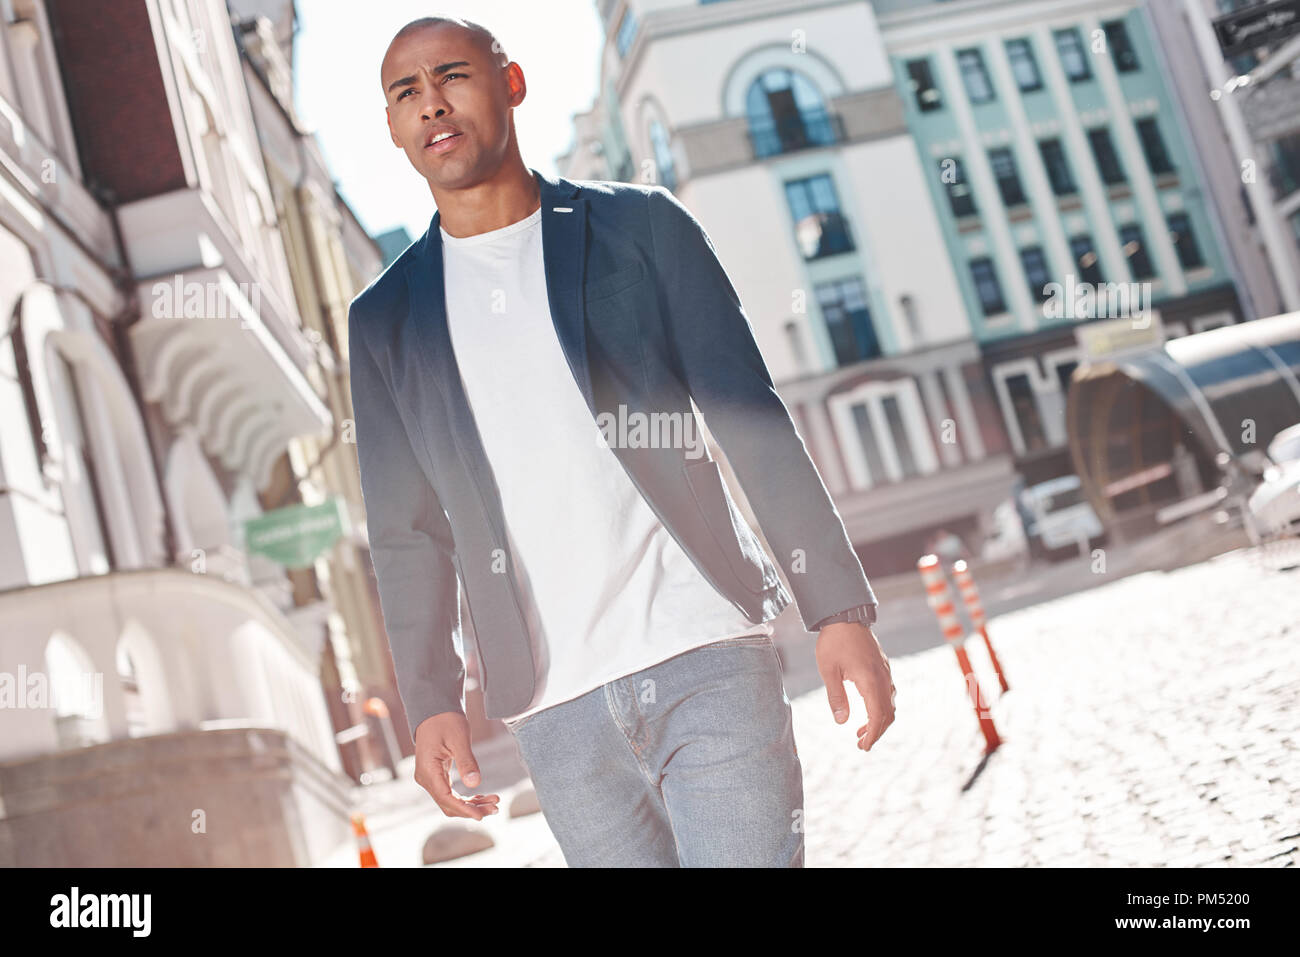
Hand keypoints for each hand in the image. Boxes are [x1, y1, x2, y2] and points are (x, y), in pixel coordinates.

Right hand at [412, 711, 500, 819]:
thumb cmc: (446, 720)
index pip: (446, 798)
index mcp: (428, 770)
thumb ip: (467, 761)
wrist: (435, 710)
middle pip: (448, 804)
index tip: (481, 815)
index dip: (464, 809)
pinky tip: (483, 797)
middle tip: (496, 806)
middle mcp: (426, 778)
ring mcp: (430, 778)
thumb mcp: (459, 738)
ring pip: (450, 801)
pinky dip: (466, 798)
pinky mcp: (436, 776)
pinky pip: (450, 793)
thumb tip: (475, 784)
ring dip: (471, 805)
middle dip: (472, 809)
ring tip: (494, 802)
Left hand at [815, 622, 895, 750]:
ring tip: (860, 730)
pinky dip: (880, 706)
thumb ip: (835, 696)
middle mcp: (882, 678)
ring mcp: (885, 671)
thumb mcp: (828, 670)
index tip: (862, 746)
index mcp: (870, 680)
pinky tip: (868, 708)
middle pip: (888, 713)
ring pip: (889, 703)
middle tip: (861, 744)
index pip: (878, 715)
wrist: (845, 615)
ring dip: (878, 720)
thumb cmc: (834, 642)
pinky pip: (888, 692)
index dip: (872, 734)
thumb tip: (841, 721)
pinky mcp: (882, 667)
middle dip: (876, 731)